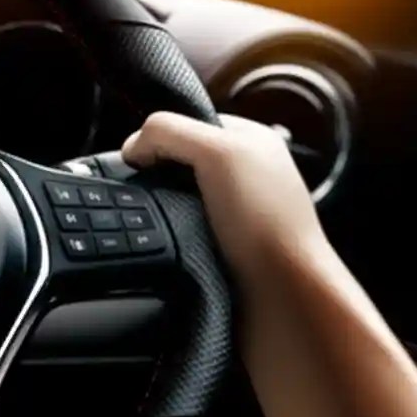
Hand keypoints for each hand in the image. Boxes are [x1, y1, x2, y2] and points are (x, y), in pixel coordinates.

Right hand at [121, 112, 333, 287]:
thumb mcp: (216, 152)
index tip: (143, 160)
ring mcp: (234, 210)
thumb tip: (133, 148)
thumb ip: (168, 133)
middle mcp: (245, 172)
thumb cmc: (267, 224)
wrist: (283, 295)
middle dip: (158, 174)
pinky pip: (181, 228)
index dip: (158, 137)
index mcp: (250, 139)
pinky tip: (173, 241)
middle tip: (155, 193)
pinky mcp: (222, 245)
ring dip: (163, 208)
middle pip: (178, 160)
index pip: (186, 121)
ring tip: (166, 221)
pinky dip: (170, 234)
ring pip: (176, 196)